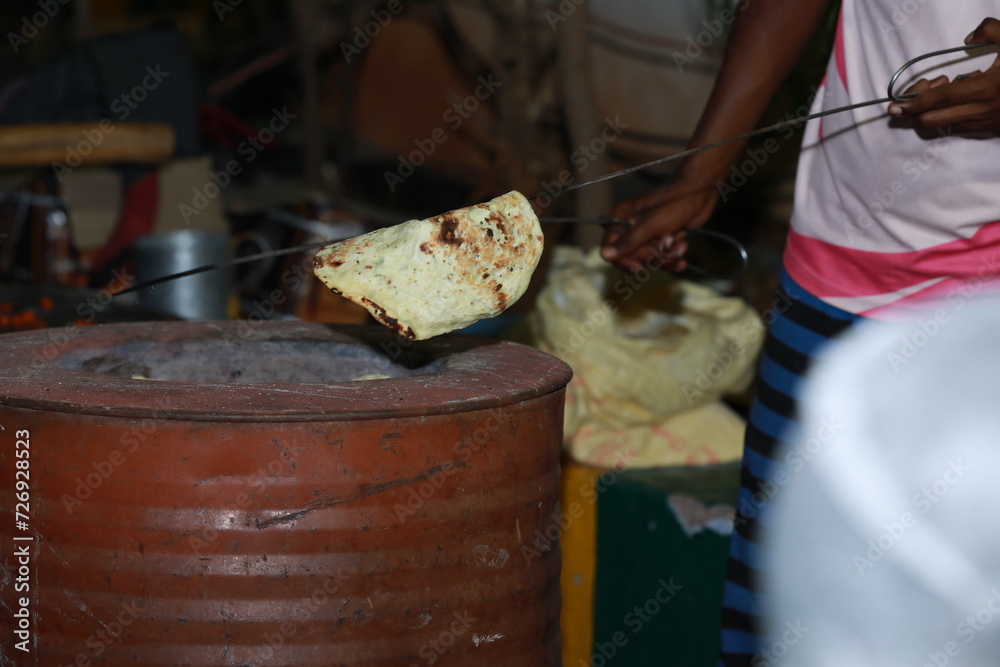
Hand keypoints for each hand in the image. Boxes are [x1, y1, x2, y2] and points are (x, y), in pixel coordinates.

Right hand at [600, 181, 717, 272]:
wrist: (700, 191)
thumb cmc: (672, 204)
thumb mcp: (649, 226)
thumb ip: (627, 243)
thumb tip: (603, 256)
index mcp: (620, 220)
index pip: (612, 250)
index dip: (624, 262)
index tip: (639, 268)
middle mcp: (630, 228)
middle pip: (634, 258)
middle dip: (655, 255)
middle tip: (669, 240)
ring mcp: (647, 234)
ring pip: (650, 261)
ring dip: (668, 257)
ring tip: (682, 245)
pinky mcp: (662, 239)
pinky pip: (662, 260)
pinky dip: (673, 259)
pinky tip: (683, 258)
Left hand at [887, 18, 999, 133]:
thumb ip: (991, 30)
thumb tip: (969, 37)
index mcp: (984, 89)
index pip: (938, 99)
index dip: (912, 102)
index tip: (894, 103)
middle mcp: (980, 111)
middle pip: (930, 121)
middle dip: (917, 109)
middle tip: (924, 88)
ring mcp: (983, 124)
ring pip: (941, 127)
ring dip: (932, 113)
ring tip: (945, 89)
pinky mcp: (987, 132)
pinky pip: (956, 129)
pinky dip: (947, 117)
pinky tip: (959, 99)